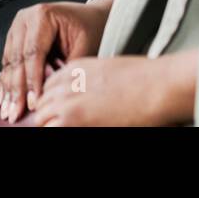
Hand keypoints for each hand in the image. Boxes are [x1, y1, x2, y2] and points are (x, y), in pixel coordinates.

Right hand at [0, 0, 113, 121]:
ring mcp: (18, 26)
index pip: (33, 53)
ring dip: (8, 88)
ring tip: (8, 109)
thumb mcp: (85, 46)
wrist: (91, 16)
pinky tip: (4, 98)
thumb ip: (68, 68)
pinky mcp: (15, 36)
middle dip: (16, 89)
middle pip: (17, 58)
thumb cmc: (90, 28)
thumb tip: (51, 93)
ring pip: (9, 62)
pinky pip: (8, 61)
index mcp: (42, 15)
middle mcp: (25, 18)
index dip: (32, 80)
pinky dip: (7, 81)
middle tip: (15, 111)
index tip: (33, 102)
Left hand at [33, 50, 198, 126]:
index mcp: (75, 68)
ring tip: (64, 126)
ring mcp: (68, 102)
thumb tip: (86, 97)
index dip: (51, 100)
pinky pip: (50, 128)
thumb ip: (88, 82)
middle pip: (41, 103)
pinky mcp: (74, 119)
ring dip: (48, 123)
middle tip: (57, 123)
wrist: (157, 86)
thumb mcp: (108, 71)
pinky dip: (55, 129)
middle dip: (45, 114)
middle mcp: (67, 83)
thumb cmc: (144, 80)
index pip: (47, 86)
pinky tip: (75, 127)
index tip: (57, 109)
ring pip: (40, 118)